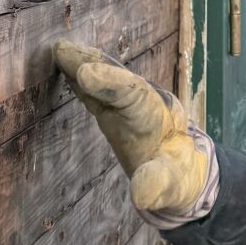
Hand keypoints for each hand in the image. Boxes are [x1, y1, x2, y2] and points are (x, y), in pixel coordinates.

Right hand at [54, 41, 208, 215]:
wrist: (184, 171)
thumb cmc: (178, 180)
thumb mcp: (174, 189)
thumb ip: (159, 186)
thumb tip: (143, 195)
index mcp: (157, 121)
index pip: (134, 96)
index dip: (110, 83)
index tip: (86, 73)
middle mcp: (145, 104)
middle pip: (119, 78)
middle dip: (94, 64)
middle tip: (64, 50)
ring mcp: (131, 103)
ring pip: (108, 77)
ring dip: (86, 63)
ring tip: (61, 49)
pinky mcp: (117, 109)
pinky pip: (99, 89)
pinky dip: (83, 78)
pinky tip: (66, 66)